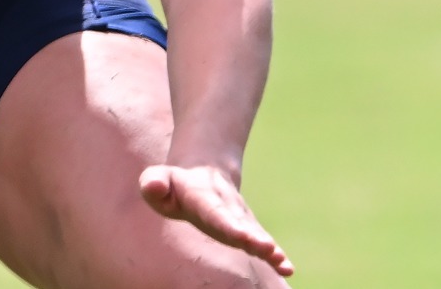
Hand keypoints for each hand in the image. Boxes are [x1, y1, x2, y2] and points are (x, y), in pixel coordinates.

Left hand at [139, 163, 293, 278]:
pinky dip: (275, 255)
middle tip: (268, 248)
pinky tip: (286, 268)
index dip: (228, 224)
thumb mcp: (158, 178)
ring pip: (255, 234)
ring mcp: (240, 219)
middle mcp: (227, 209)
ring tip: (280, 260)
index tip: (242, 235)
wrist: (203, 173)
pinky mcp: (247, 230)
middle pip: (241, 225)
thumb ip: (154, 182)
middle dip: (253, 237)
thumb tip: (154, 187)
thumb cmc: (174, 185)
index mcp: (204, 199)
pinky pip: (262, 243)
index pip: (215, 213)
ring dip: (267, 248)